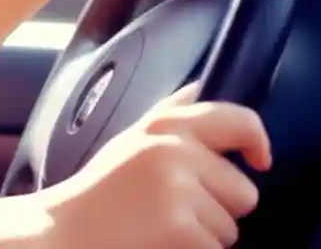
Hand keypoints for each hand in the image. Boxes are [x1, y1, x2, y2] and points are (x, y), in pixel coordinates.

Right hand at [36, 84, 271, 247]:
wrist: (60, 235)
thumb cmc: (98, 194)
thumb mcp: (130, 140)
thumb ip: (170, 113)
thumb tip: (201, 88)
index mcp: (164, 126)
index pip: (237, 120)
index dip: (257, 142)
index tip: (260, 161)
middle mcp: (174, 150)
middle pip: (244, 191)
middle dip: (218, 210)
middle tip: (170, 212)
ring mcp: (178, 189)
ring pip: (231, 228)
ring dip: (203, 237)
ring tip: (158, 228)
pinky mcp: (180, 228)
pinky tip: (158, 245)